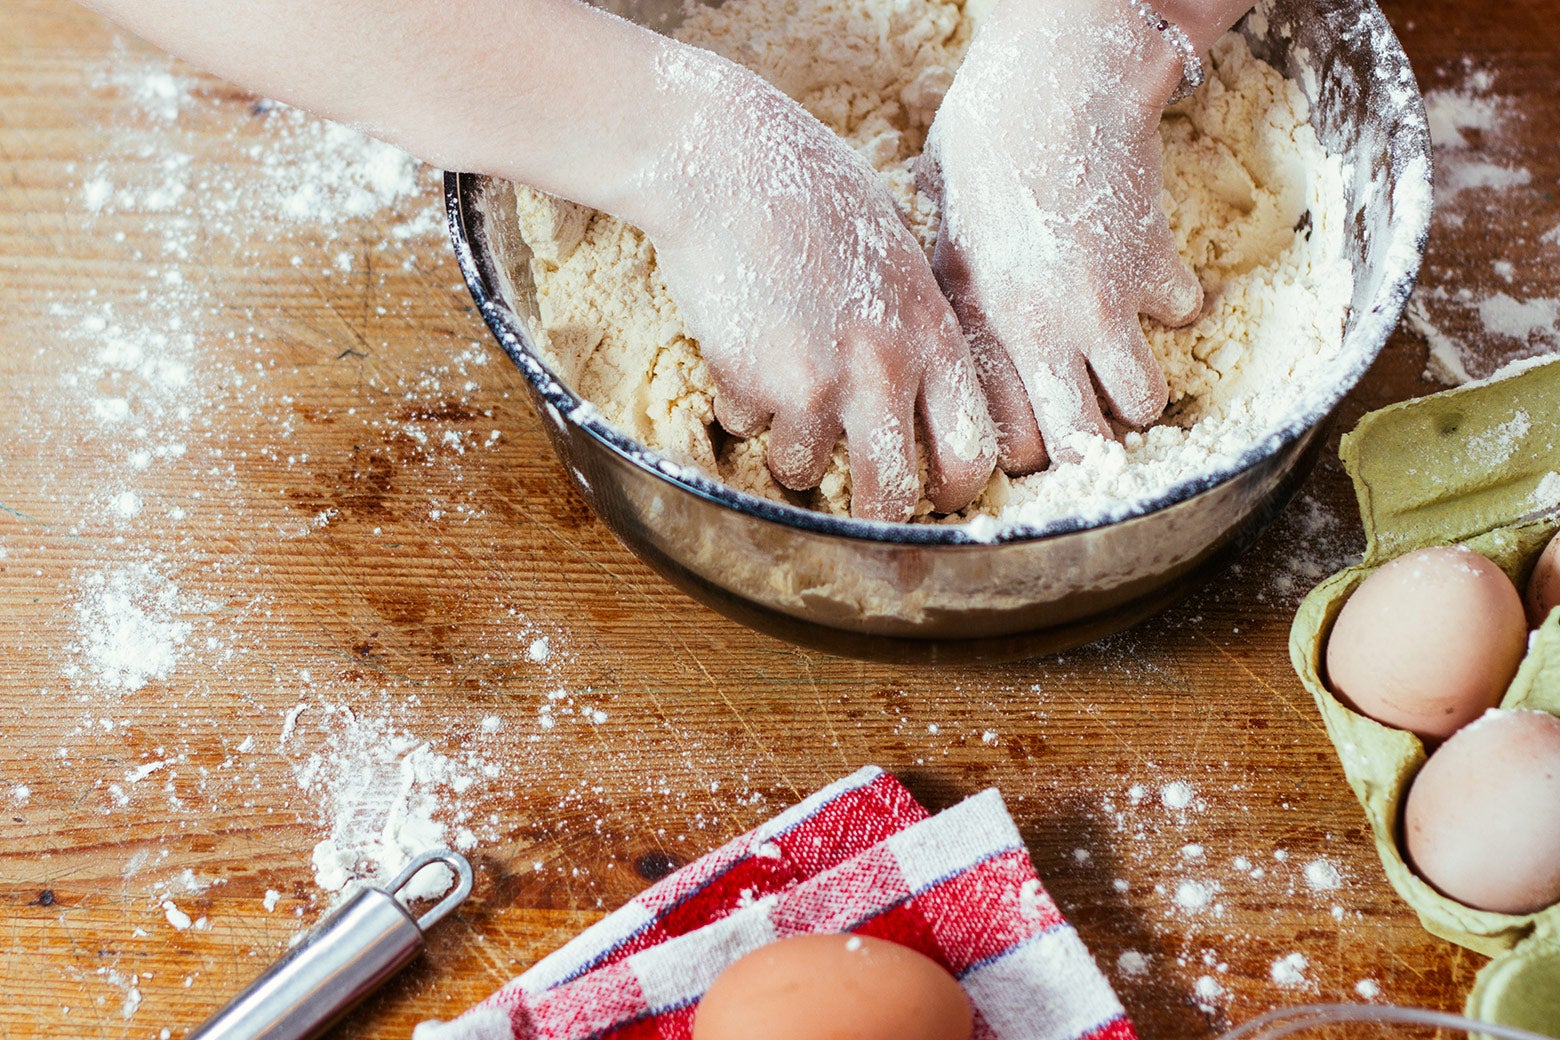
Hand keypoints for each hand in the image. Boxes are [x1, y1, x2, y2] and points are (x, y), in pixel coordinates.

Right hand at [628, 50, 996, 521]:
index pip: (971, 451)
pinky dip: (735, 402)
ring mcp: (817, 382)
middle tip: (850, 505)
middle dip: (869, 513)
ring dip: (785, 448)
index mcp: (933, 336)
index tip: (928, 490)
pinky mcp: (750, 383)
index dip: (951, 488)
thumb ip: (916, 326)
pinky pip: (742, 427)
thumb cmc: (814, 192)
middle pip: (891, 496)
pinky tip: (737, 342)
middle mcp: (885, 371)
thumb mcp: (897, 253)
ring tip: (776, 396)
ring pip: (801, 472)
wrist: (726, 161)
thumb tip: (921, 393)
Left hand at [916, 0, 1202, 473]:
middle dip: (1086, 448)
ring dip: (1136, 390)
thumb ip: (952, 286)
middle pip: (1082, 445)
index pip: (1010, 440)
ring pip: (1145, 403)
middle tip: (1082, 424)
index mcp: (983, 323)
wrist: (1062, 77)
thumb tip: (944, 323)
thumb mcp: (940, 220)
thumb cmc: (985, 136)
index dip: (1023, 450)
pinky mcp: (1159, 266)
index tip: (1027, 433)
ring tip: (1117, 362)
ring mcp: (1108, 304)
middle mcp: (1046, 329)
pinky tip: (1150, 281)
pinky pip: (1184, 316)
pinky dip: (1175, 306)